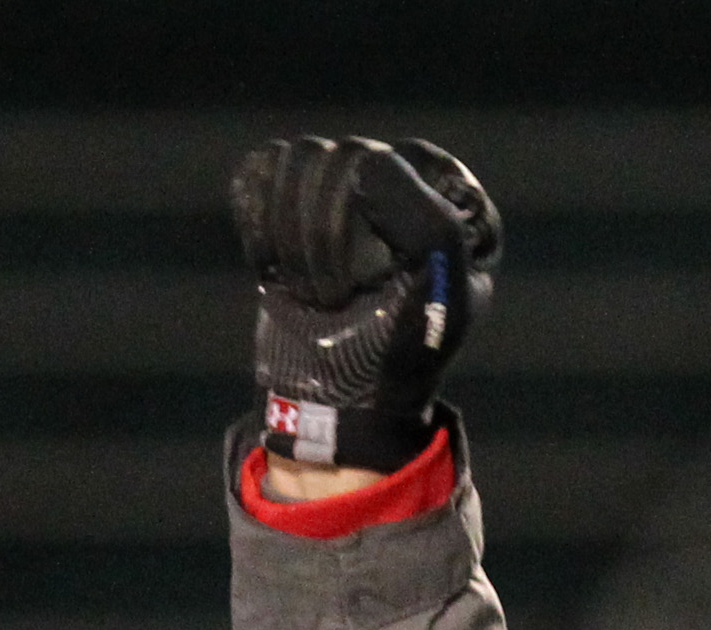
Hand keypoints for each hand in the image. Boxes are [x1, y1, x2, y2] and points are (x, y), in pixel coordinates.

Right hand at [231, 136, 501, 470]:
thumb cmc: (404, 349)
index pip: (408, 155)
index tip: (382, 270)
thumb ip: (430, 220)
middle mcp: (400, 182)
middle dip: (328, 234)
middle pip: (342, 155)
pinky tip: (277, 271)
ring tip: (313, 289)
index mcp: (452, 198)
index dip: (384, 214)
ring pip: (296, 158)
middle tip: (334, 296)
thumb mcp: (442, 292)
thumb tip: (367, 163)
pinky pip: (258, 173)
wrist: (343, 395)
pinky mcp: (287, 200)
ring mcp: (342, 188)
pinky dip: (258, 227)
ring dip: (293, 236)